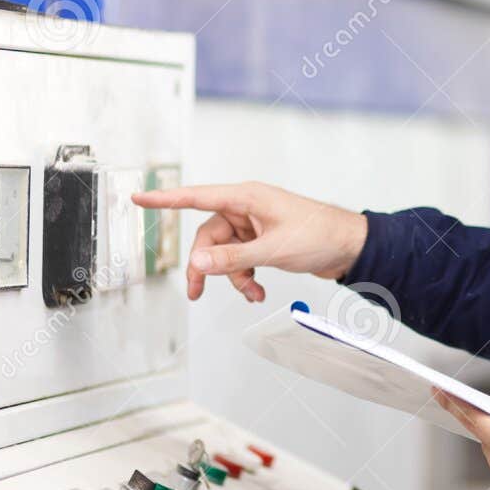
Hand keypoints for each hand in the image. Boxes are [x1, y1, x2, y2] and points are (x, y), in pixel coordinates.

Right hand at [131, 181, 367, 302]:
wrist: (350, 247)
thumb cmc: (319, 235)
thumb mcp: (272, 250)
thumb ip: (232, 258)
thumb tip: (197, 261)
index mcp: (246, 198)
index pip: (196, 196)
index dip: (165, 199)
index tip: (139, 197)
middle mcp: (246, 208)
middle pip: (208, 236)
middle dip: (207, 265)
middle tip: (197, 292)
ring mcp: (254, 225)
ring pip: (224, 252)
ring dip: (233, 276)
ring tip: (251, 292)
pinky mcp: (262, 240)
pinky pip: (239, 259)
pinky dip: (245, 276)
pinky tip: (258, 290)